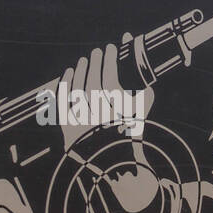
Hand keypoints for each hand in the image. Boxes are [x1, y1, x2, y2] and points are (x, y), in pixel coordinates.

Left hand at [57, 33, 152, 148]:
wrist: (107, 165)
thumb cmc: (126, 141)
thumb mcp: (139, 122)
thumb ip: (144, 104)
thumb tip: (148, 88)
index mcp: (116, 111)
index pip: (111, 77)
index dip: (110, 60)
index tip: (111, 47)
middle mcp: (97, 112)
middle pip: (93, 80)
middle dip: (95, 62)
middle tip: (97, 51)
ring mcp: (80, 117)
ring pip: (78, 86)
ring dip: (81, 70)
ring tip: (83, 59)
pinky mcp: (67, 122)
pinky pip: (64, 97)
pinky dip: (65, 82)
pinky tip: (69, 71)